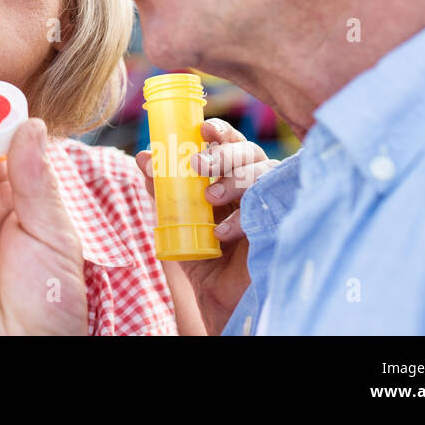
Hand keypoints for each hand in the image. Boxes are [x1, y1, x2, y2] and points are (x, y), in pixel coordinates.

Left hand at [135, 117, 278, 334]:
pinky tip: (221, 232)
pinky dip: (241, 219)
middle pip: (248, 152)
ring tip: (209, 198)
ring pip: (262, 174)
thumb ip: (163, 190)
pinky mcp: (280, 227)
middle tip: (198, 164)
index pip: (231, 142)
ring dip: (233, 182)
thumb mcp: (178, 219)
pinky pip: (268, 211)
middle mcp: (255, 183)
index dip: (220, 131)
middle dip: (223, 154)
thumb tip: (143, 159)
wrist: (220, 296)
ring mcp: (271, 204)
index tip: (203, 128)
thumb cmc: (202, 251)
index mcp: (232, 175)